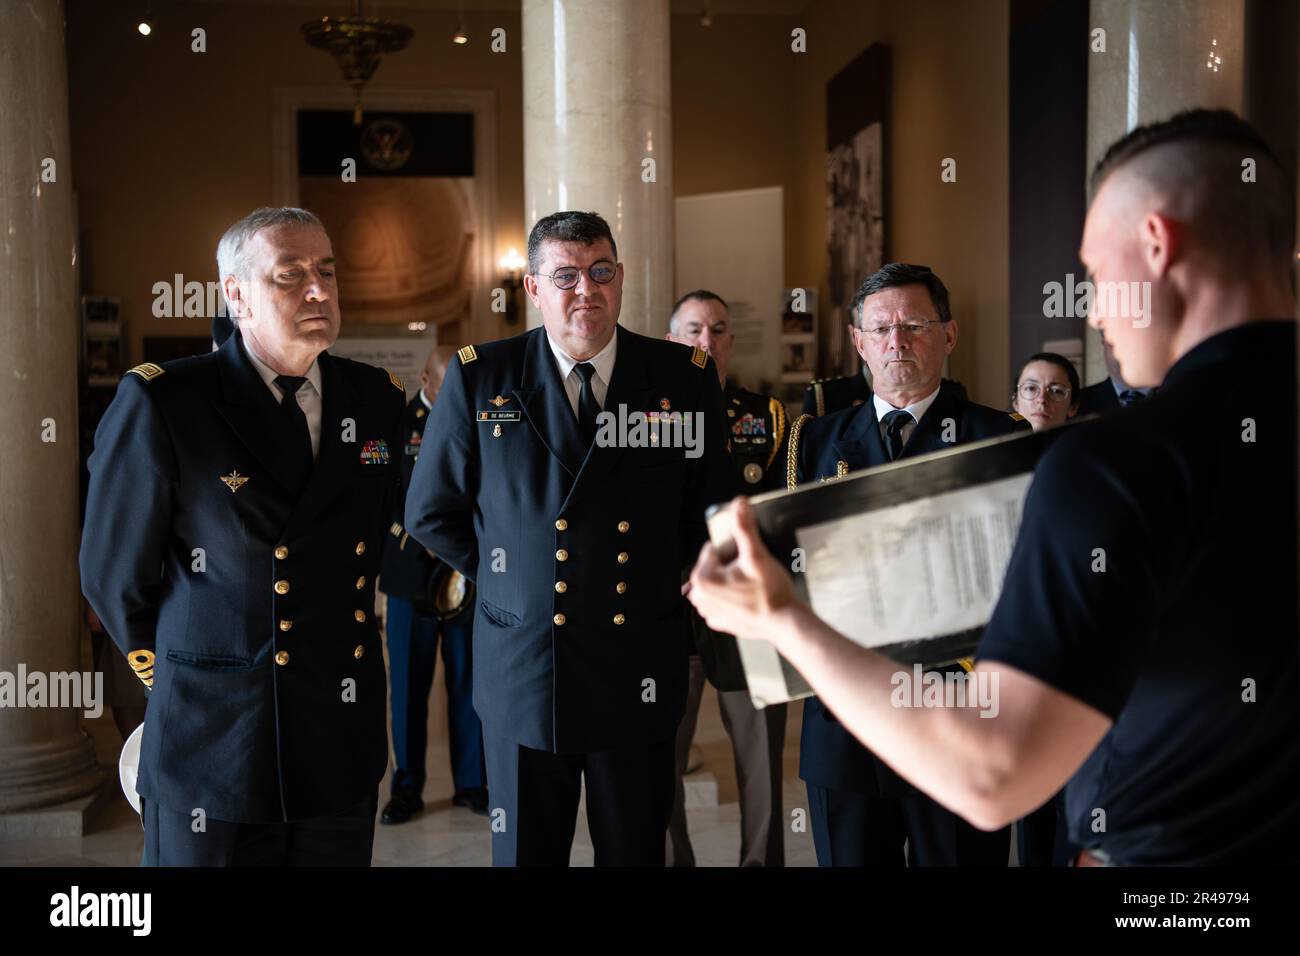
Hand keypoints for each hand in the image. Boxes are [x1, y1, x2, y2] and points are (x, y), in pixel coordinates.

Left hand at [687, 496, 799, 644]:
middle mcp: (700, 597)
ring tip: (752, 586)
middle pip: (715, 565)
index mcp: (702, 579)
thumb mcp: (757, 555)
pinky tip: (749, 597)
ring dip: (733, 579)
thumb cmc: (771, 593)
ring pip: (719, 581)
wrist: (785, 623)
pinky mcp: (719, 620)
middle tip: (752, 573)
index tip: (747, 561)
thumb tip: (739, 504)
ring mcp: (709, 611)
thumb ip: (744, 527)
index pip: (714, 549)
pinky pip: (724, 598)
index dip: (734, 550)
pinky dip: (734, 596)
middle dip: (732, 565)